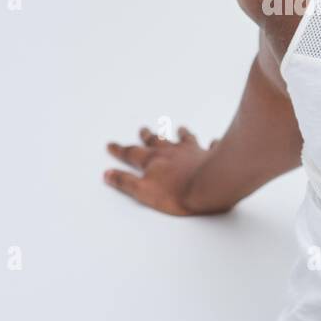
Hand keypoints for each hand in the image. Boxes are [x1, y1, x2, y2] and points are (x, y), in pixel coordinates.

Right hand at [103, 125, 222, 215]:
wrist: (209, 186)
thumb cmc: (177, 193)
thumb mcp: (143, 191)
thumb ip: (125, 182)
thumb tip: (107, 175)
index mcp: (153, 160)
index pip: (133, 154)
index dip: (121, 150)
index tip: (112, 145)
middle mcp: (172, 152)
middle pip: (157, 142)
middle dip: (148, 136)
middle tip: (143, 129)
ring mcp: (192, 152)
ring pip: (184, 139)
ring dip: (180, 134)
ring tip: (179, 128)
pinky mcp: (210, 156)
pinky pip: (210, 148)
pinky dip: (211, 144)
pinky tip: (213, 141)